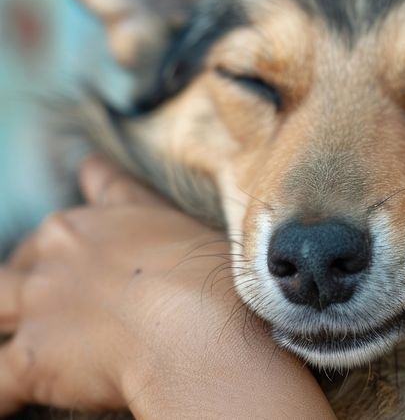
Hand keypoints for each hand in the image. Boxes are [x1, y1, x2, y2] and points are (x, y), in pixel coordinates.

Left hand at [0, 157, 335, 418]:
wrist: (197, 331)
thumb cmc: (217, 286)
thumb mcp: (206, 236)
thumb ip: (186, 223)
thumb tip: (212, 210)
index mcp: (116, 216)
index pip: (99, 188)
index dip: (94, 184)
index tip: (88, 173)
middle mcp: (66, 247)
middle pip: (30, 253)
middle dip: (33, 271)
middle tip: (49, 292)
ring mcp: (42, 300)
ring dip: (4, 318)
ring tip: (14, 336)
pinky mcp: (32, 355)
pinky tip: (3, 403)